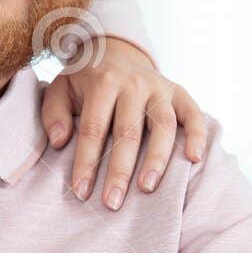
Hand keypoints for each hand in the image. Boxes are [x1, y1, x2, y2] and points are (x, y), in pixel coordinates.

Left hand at [41, 37, 206, 208]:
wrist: (116, 50)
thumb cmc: (85, 80)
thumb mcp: (60, 88)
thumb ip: (54, 113)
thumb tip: (60, 142)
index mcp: (103, 83)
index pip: (94, 129)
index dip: (87, 162)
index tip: (81, 192)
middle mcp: (134, 84)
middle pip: (128, 133)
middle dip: (119, 171)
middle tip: (112, 202)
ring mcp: (159, 88)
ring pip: (163, 126)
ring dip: (156, 159)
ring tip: (147, 188)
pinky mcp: (179, 92)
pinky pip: (193, 114)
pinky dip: (198, 135)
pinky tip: (195, 159)